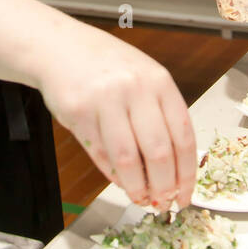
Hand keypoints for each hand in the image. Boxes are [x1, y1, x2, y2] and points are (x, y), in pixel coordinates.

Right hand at [38, 19, 196, 210]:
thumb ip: (159, 116)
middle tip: (163, 201)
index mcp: (159, 81)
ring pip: (128, 160)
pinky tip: (120, 180)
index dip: (187, 173)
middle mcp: (134, 88)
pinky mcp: (78, 112)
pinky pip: (101, 154)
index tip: (186, 194)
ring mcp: (105, 100)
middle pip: (159, 153)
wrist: (60, 47)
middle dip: (164, 186)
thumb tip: (174, 169)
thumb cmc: (107, 66)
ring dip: (137, 187)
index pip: (183, 136)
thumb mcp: (143, 78)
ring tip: (140, 196)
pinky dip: (113, 175)